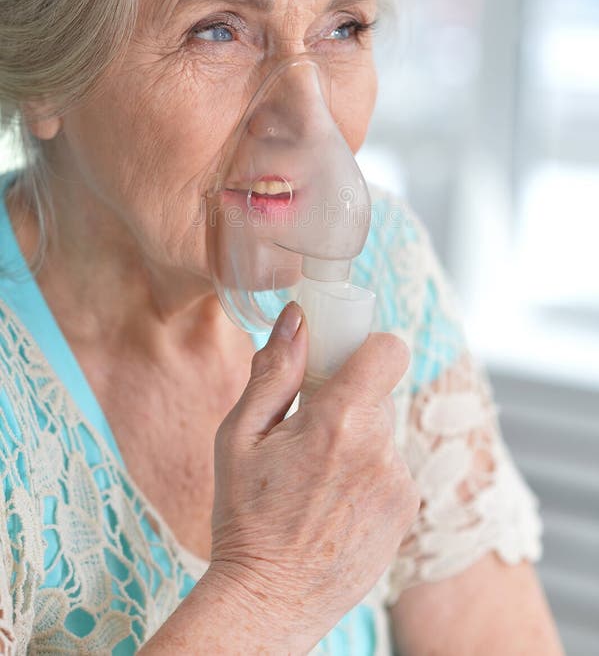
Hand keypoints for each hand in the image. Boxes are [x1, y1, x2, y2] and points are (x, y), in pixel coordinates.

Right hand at [208, 301, 420, 651]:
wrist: (270, 601)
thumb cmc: (245, 517)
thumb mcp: (239, 436)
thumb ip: (273, 371)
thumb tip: (297, 317)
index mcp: (338, 421)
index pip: (388, 350)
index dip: (366, 348)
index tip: (342, 362)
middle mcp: (380, 449)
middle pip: (379, 393)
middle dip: (348, 400)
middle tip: (309, 431)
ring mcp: (399, 483)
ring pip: (384, 432)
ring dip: (358, 440)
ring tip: (317, 478)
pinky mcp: (407, 511)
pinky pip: (392, 468)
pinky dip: (369, 474)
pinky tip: (334, 502)